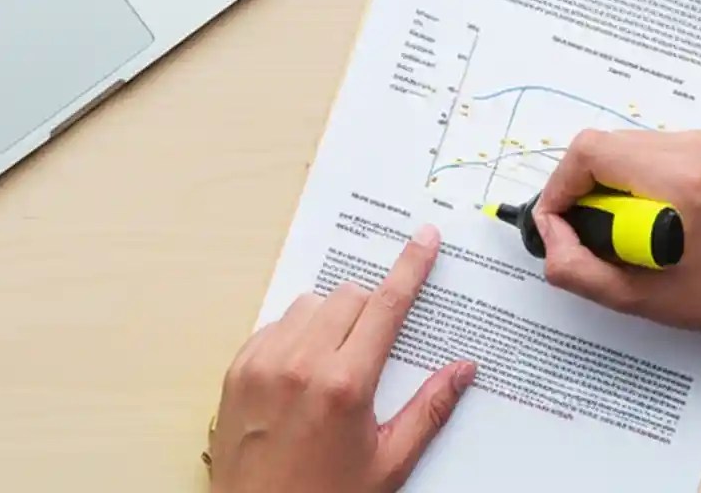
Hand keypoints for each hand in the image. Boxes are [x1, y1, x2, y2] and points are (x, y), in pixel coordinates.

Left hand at [210, 226, 476, 492]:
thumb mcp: (389, 462)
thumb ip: (430, 409)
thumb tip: (463, 370)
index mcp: (345, 384)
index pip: (387, 305)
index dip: (411, 267)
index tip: (424, 240)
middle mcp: (300, 364)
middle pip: (350, 295)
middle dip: (372, 306)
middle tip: (378, 341)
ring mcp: (263, 364)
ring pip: (310, 304)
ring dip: (332, 318)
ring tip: (338, 360)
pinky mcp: (237, 371)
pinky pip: (275, 325)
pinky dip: (296, 334)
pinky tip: (305, 370)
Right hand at [535, 129, 700, 339]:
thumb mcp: (632, 297)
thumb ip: (574, 266)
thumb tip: (548, 227)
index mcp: (680, 180)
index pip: (591, 153)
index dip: (560, 186)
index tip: (557, 225)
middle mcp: (692, 148)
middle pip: (601, 144)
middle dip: (578, 186)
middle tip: (582, 231)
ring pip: (618, 144)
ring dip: (600, 182)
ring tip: (612, 227)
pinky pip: (641, 149)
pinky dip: (624, 177)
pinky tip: (636, 214)